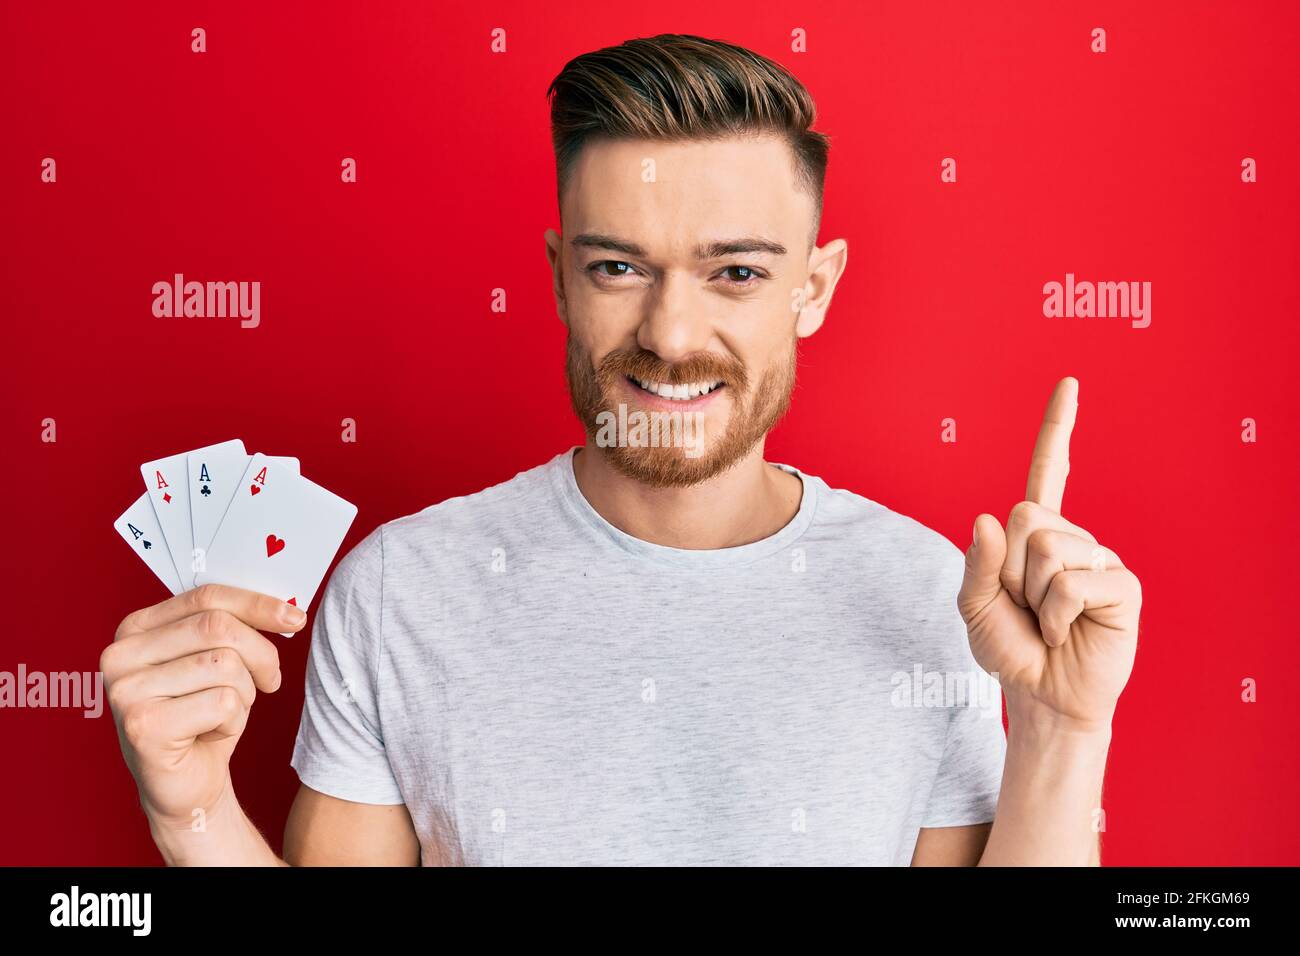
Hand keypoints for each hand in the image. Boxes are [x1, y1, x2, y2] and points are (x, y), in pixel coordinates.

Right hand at [101, 584, 304, 828]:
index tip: (296, 619)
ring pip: (225, 665)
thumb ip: (234, 626)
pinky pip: (223, 703)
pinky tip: (211, 735)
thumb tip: (287, 609)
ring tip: (226, 713)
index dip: (257, 604)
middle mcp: (121, 655)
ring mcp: (126, 692)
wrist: (185, 785)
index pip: (206, 597)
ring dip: (244, 693)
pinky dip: (233, 721)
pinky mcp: (143, 726)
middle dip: (260, 654)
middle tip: (270, 681)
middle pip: (218, 627)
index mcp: (136, 628)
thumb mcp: (217, 660)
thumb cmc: (203, 716)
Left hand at [957, 377, 1140, 733]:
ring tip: (1047, 621)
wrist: (1040, 696)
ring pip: (1048, 549)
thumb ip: (976, 564)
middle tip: (1024, 604)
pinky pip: (1072, 582)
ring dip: (1033, 596)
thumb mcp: (973, 607)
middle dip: (1009, 569)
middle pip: (1027, 516)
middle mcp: (1072, 536)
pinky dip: (1056, 615)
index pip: (1047, 471)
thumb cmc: (1009, 647)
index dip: (1057, 428)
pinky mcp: (1121, 585)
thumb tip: (987, 518)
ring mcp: (1100, 558)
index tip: (1069, 383)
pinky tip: (1067, 632)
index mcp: (1035, 533)